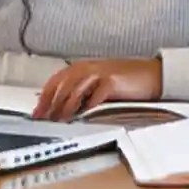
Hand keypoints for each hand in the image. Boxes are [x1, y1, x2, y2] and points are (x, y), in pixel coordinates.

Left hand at [31, 58, 162, 120]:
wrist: (151, 75)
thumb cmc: (125, 82)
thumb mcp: (98, 83)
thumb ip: (80, 92)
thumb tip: (59, 108)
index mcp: (81, 67)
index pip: (55, 81)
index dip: (44, 98)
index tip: (37, 113)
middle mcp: (87, 67)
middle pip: (61, 86)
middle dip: (50, 105)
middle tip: (44, 120)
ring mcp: (99, 73)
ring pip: (74, 91)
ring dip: (65, 108)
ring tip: (60, 121)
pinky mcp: (111, 81)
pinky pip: (94, 97)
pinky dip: (86, 108)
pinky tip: (81, 118)